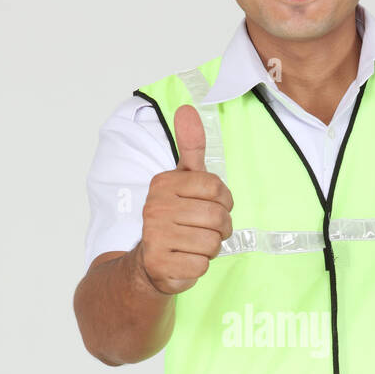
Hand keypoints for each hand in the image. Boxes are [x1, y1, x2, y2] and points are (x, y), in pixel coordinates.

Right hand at [139, 105, 233, 294]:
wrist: (150, 262)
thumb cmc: (175, 217)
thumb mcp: (183, 179)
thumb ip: (190, 146)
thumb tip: (187, 108)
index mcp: (163, 183)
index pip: (216, 188)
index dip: (224, 201)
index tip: (212, 206)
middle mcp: (155, 207)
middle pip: (217, 217)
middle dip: (221, 228)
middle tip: (206, 229)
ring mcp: (155, 237)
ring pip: (211, 242)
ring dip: (211, 248)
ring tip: (195, 244)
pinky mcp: (160, 264)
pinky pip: (202, 264)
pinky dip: (200, 265)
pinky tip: (186, 259)